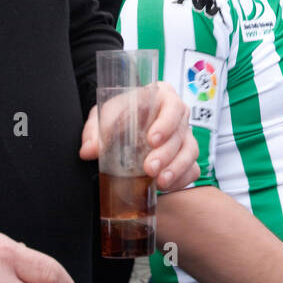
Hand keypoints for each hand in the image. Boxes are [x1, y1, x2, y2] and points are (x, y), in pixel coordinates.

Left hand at [79, 81, 199, 190]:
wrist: (124, 128)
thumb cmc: (119, 115)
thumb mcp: (103, 116)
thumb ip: (94, 130)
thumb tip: (89, 150)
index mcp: (162, 96)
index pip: (172, 106)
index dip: (166, 123)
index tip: (152, 139)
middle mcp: (178, 115)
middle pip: (181, 133)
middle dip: (166, 154)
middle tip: (149, 168)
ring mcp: (185, 136)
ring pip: (190, 152)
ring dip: (176, 168)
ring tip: (160, 182)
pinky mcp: (186, 156)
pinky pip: (192, 169)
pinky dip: (181, 179)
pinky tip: (166, 185)